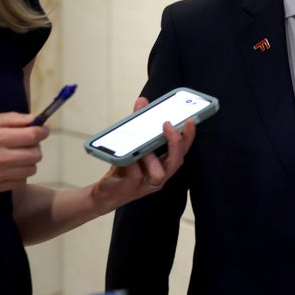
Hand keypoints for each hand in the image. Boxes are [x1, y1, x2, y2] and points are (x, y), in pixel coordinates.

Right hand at [0, 112, 47, 192]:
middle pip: (35, 154)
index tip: (42, 128)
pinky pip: (21, 182)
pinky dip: (20, 173)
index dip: (42, 131)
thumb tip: (33, 119)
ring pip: (31, 169)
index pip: (31, 136)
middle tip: (26, 141)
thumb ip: (8, 119)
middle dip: (36, 145)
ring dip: (29, 160)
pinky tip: (10, 166)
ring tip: (17, 154)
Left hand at [86, 96, 195, 212]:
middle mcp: (159, 176)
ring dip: (151, 157)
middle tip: (167, 124)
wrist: (105, 192)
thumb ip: (137, 124)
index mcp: (163, 165)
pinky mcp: (130, 190)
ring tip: (141, 150)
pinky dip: (131, 164)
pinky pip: (135, 176)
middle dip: (175, 143)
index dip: (188, 137)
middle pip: (176, 162)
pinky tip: (124, 159)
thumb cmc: (123, 168)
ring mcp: (146, 185)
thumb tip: (142, 102)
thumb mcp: (132, 144)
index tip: (189, 121)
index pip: (181, 151)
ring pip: (159, 174)